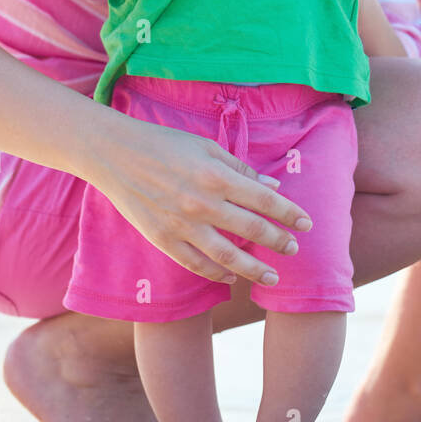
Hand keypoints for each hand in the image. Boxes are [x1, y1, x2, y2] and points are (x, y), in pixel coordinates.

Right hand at [87, 107, 313, 287]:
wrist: (114, 154)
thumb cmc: (164, 144)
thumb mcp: (206, 146)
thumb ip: (240, 169)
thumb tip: (273, 187)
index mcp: (216, 176)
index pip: (264, 200)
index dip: (289, 214)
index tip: (306, 224)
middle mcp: (202, 204)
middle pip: (251, 229)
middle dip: (278, 241)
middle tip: (293, 249)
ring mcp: (182, 225)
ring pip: (227, 256)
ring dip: (253, 268)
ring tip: (272, 275)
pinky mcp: (163, 239)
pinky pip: (195, 264)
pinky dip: (216, 274)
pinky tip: (231, 278)